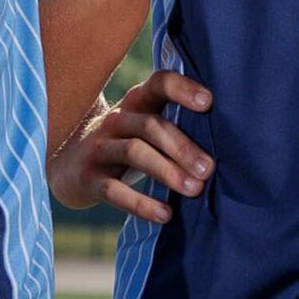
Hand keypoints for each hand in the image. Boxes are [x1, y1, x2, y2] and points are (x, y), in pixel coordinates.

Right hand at [52, 69, 214, 223]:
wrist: (67, 164)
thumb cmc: (125, 143)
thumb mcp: (144, 125)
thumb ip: (175, 125)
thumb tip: (231, 146)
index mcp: (136, 102)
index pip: (158, 84)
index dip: (182, 89)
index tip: (208, 103)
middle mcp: (116, 120)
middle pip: (150, 125)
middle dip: (182, 147)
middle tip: (208, 169)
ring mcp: (99, 148)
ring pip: (135, 153)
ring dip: (168, 171)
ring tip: (194, 190)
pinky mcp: (88, 178)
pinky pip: (114, 190)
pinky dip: (142, 204)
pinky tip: (165, 215)